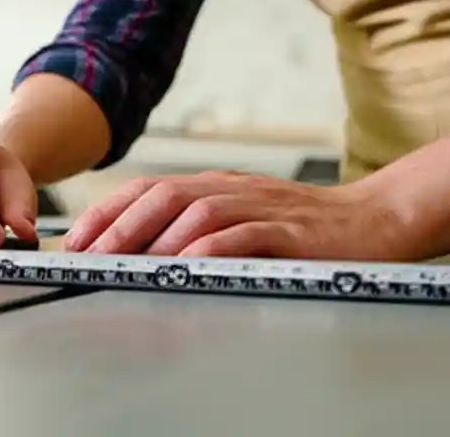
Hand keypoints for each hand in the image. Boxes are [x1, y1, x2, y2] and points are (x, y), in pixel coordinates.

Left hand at [63, 171, 402, 259]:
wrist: (374, 218)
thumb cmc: (304, 227)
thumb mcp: (244, 217)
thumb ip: (199, 227)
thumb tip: (140, 253)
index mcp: (217, 184)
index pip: (148, 186)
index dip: (107, 209)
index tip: (75, 238)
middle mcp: (232, 188)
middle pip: (163, 195)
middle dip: (119, 225)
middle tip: (89, 255)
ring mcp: (261, 206)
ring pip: (196, 211)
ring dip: (155, 237)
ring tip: (126, 263)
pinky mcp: (288, 230)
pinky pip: (242, 234)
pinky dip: (210, 248)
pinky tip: (186, 264)